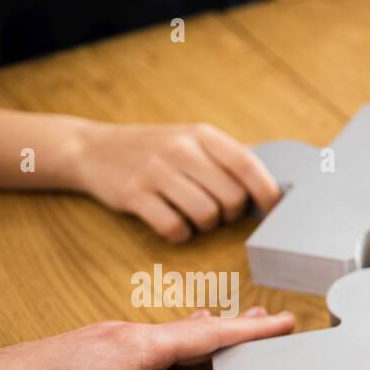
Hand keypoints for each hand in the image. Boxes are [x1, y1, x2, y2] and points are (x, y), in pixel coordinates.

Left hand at [0, 309, 294, 369]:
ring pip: (169, 332)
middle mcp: (122, 336)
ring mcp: (103, 339)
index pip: (209, 337)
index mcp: (135, 348)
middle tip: (270, 321)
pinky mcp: (88, 350)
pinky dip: (176, 340)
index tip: (284, 323)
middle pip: (194, 327)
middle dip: (236, 326)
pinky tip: (170, 348)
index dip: (251, 333)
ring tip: (230, 330)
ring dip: (205, 332)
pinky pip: (148, 339)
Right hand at [68, 121, 280, 242]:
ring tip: (192, 216)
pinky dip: (179, 234)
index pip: (248, 165)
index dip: (267, 193)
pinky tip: (171, 224)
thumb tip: (279, 185)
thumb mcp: (191, 140)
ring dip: (205, 226)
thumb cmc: (156, 151)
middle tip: (216, 212)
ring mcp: (155, 171)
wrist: (90, 149)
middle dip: (230, 215)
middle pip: (231, 198)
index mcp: (201, 135)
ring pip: (206, 216)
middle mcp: (180, 148)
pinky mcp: (134, 194)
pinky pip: (174, 228)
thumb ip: (228, 159)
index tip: (272, 211)